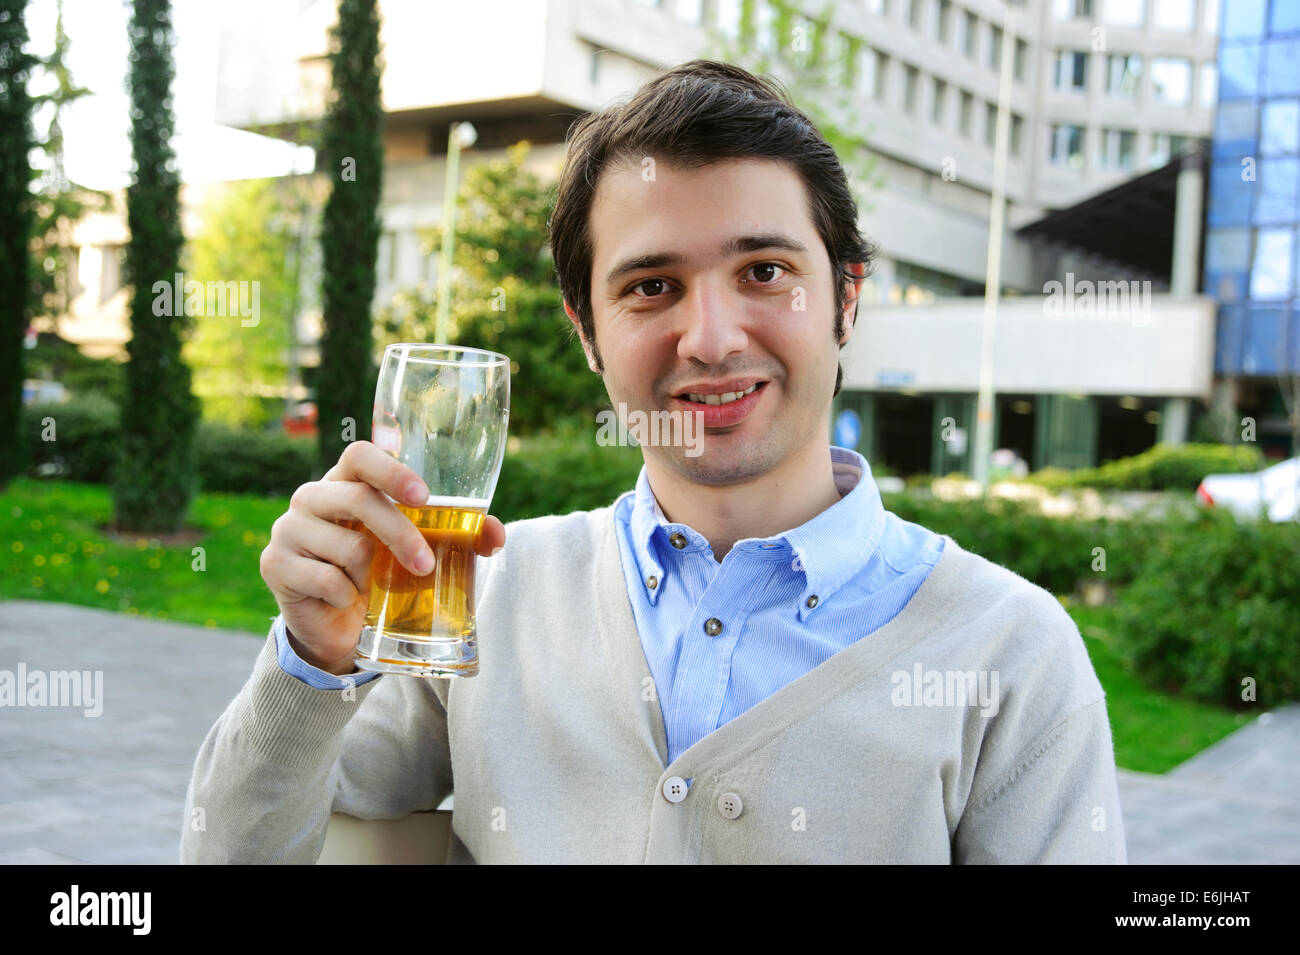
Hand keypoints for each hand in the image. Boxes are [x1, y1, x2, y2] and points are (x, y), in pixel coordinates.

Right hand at [259, 440, 505, 674]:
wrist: (337, 628)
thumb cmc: (381, 577)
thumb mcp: (419, 552)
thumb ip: (460, 537)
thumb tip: (497, 535)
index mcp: (345, 482)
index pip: (360, 455)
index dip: (391, 471)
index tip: (424, 498)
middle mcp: (311, 497)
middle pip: (358, 500)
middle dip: (400, 534)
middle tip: (426, 566)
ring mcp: (287, 529)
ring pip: (346, 546)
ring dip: (372, 575)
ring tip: (373, 586)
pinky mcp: (274, 564)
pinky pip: (325, 579)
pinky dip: (347, 596)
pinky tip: (347, 600)